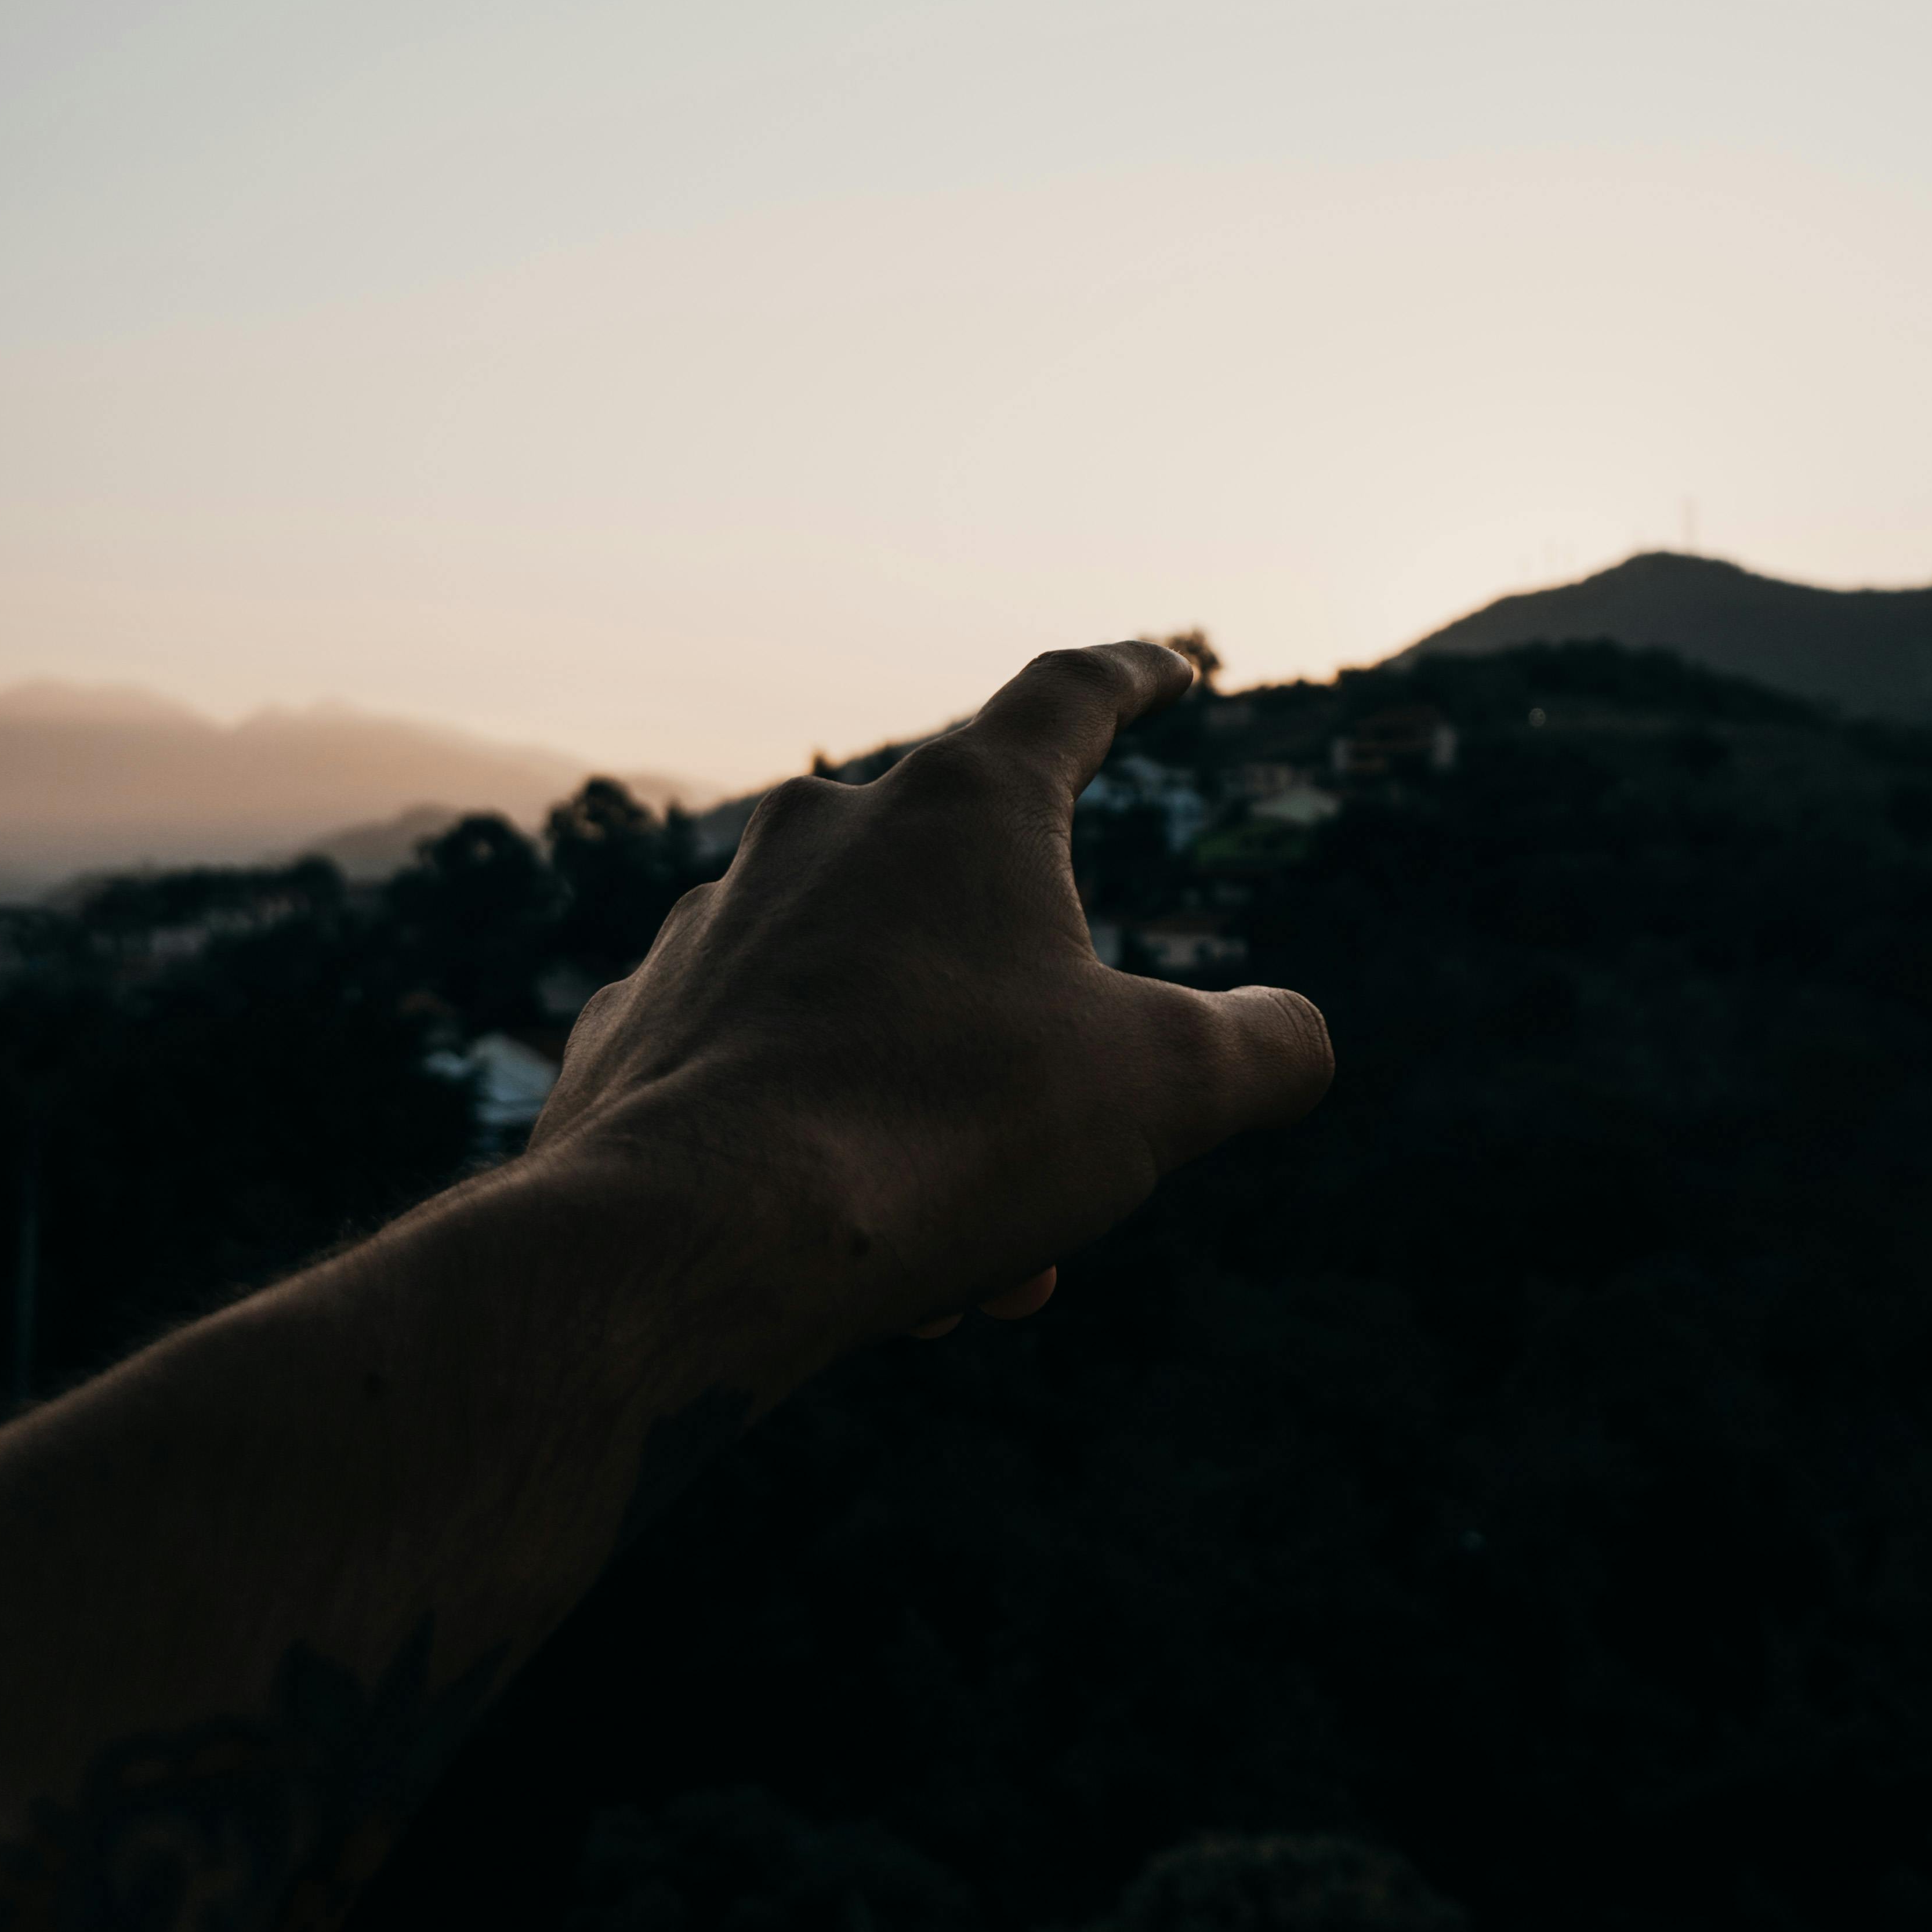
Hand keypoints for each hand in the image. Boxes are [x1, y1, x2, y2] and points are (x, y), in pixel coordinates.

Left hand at [525, 643, 1332, 1385]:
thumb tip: (1296, 1037)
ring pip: (869, 1011)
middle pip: (968, 902)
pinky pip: (764, 1072)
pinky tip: (864, 1248)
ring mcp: (712, 927)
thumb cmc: (947, 1133)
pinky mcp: (635, 1027)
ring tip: (989, 1256)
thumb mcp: (1167, 1090)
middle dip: (1042, 1021)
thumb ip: (1266, 1046)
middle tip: (1086, 1137)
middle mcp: (822, 836)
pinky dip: (831, 1142)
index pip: (1069, 696)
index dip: (1135, 680)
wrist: (695, 1241)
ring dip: (946, 1113)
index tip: (1169, 674)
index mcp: (960, 809)